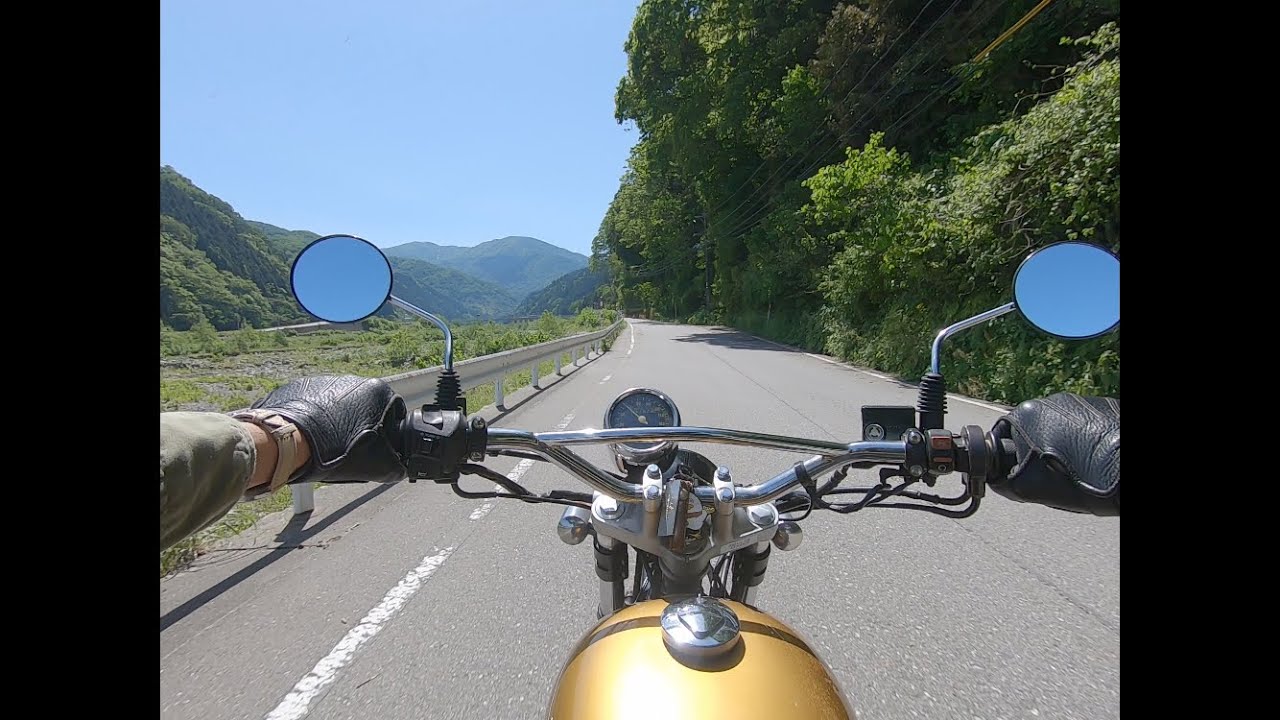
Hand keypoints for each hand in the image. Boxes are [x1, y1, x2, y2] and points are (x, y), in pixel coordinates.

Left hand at [250, 375, 407, 484]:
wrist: (289, 443)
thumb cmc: (336, 452)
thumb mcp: (378, 466)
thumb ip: (397, 466)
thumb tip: (399, 468)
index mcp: (377, 390)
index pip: (394, 413)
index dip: (388, 434)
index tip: (378, 448)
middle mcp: (353, 379)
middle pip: (366, 406)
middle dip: (362, 426)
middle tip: (352, 449)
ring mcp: (324, 380)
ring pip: (339, 404)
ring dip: (338, 420)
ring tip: (328, 444)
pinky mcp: (300, 386)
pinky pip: (314, 402)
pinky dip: (315, 417)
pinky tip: (311, 436)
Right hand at [989, 392, 1118, 515]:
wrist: (1125, 472)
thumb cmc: (1077, 480)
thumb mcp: (1029, 489)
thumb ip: (1002, 480)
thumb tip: (994, 479)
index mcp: (1026, 413)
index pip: (1003, 432)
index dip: (1010, 455)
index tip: (1021, 472)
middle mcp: (1051, 400)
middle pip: (1032, 427)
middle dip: (1036, 447)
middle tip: (1049, 472)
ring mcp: (1080, 401)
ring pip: (1059, 424)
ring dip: (1061, 441)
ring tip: (1075, 465)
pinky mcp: (1103, 405)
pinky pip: (1085, 423)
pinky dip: (1085, 438)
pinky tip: (1092, 458)